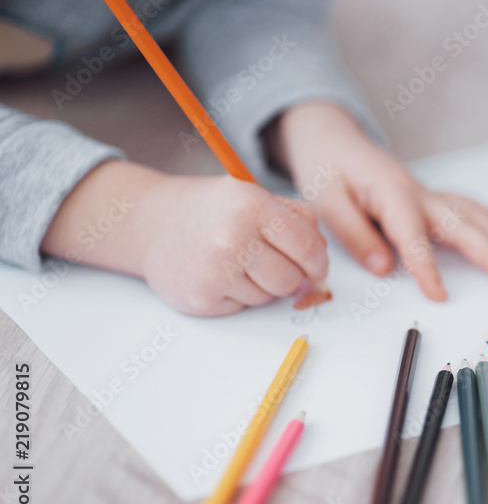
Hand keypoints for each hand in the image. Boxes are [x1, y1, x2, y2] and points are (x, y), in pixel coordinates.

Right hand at [41, 161, 329, 315]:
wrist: (150, 223)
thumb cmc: (212, 210)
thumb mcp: (255, 196)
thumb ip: (297, 219)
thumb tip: (322, 257)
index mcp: (251, 206)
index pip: (306, 246)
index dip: (319, 262)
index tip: (318, 268)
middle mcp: (232, 238)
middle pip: (290, 279)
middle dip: (292, 278)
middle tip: (279, 267)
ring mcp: (214, 271)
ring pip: (268, 297)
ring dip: (264, 286)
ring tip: (240, 264)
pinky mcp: (200, 298)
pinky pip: (242, 307)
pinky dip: (239, 296)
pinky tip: (220, 274)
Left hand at [268, 101, 487, 300]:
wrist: (331, 137)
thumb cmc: (327, 166)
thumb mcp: (326, 200)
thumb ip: (355, 234)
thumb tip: (383, 267)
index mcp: (391, 194)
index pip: (413, 237)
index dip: (427, 268)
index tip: (439, 295)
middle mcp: (417, 192)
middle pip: (460, 226)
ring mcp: (425, 193)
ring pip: (469, 215)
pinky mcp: (426, 195)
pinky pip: (463, 205)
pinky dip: (487, 216)